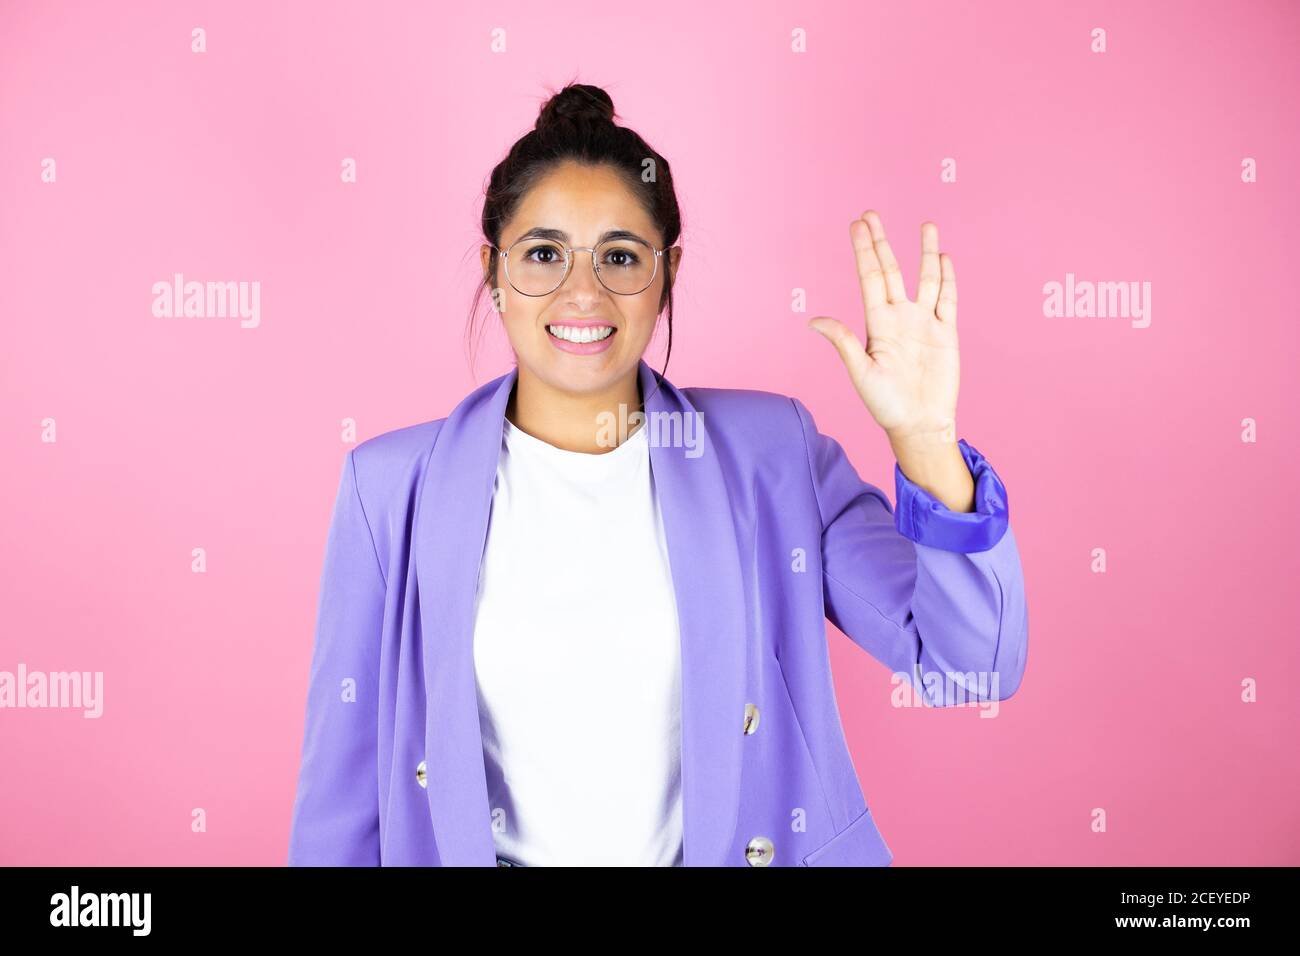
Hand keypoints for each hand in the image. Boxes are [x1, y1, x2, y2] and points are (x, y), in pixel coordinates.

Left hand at [808, 211, 958, 446]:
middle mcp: (900, 318)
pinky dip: (948, 278)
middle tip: (872, 214)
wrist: (920, 424)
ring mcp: (924, 323)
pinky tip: (944, 257)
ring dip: (925, 252)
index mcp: (877, 324)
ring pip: (926, 278)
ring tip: (926, 225)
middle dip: (882, 243)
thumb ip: (844, 343)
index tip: (857, 225)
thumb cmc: (886, 405)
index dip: (864, 251)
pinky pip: (948, 299)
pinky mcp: (946, 333)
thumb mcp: (861, 373)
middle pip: (891, 271)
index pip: (869, 278)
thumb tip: (813, 321)